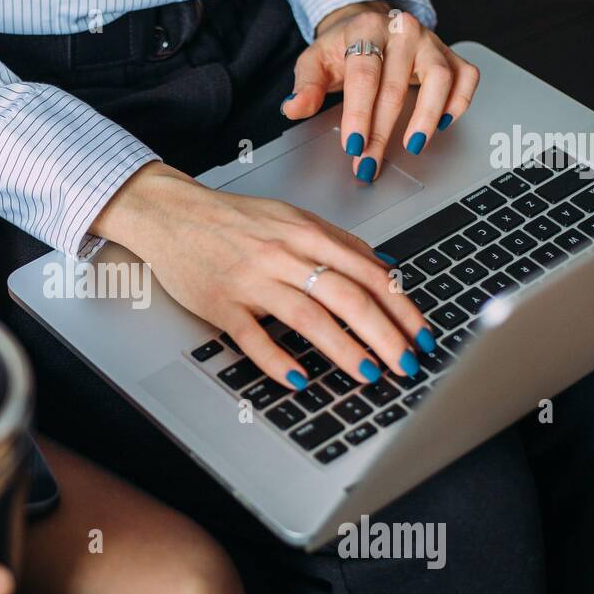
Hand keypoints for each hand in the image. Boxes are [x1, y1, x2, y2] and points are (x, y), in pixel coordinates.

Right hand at [93, 162, 434, 388]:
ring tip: (369, 374)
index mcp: (306, 233)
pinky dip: (278, 360)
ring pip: (308, 317)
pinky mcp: (221, 304)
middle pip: (346, 297)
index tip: (420, 335)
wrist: (172, 214)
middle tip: (405, 363)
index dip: (400, 307)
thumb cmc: (233, 220)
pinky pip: (253, 336)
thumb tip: (387, 272)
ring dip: (344, 349)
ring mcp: (252, 280)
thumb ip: (339, 244)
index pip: (368, 273)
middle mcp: (283, 254)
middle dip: (384, 334)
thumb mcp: (292, 218)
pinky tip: (300, 378)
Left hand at [281, 1, 479, 181]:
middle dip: (382, 132)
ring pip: (440, 79)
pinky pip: (465, 77)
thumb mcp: (314, 61)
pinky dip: (459, 102)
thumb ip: (305, 85)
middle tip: (369, 162)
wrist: (367, 24)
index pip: (364, 76)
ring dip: (427, 117)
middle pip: (396, 87)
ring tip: (413, 146)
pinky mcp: (450, 54)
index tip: (353, 146)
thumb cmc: (342, 48)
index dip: (359, 114)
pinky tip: (442, 123)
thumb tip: (293, 108)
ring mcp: (431, 42)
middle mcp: (403, 31)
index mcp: (365, 30)